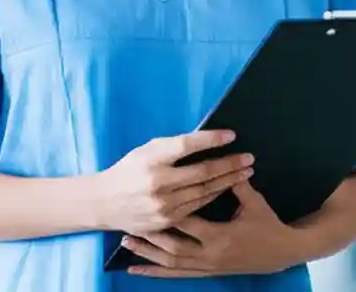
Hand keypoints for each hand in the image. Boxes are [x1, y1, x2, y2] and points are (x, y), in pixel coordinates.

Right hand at [91, 130, 253, 235]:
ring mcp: (164, 204)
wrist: (106, 202)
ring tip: (246, 172)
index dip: (211, 139)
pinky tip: (227, 187)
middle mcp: (158, 182)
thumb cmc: (129, 170)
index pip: (187, 145)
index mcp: (152, 159)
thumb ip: (172, 147)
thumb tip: (204, 140)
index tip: (231, 135)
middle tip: (249, 158)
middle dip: (230, 164)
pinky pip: (197, 206)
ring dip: (229, 180)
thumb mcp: (146, 150)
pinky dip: (214, 194)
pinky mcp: (167, 220)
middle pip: (203, 172)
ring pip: (205, 191)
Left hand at [122, 181, 301, 276]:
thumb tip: (221, 160)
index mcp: (219, 236)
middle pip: (173, 247)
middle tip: (129, 224)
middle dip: (151, 237)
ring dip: (148, 254)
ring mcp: (206, 267)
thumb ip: (236, 184)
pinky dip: (155, 272)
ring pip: (171, 263)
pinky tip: (136, 270)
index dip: (169, 211)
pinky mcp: (205, 272)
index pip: (189, 222)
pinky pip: (175, 274)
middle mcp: (209, 255)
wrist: (280, 254)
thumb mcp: (255, 204)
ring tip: (126, 242)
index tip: (149, 199)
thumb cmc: (267, 226)